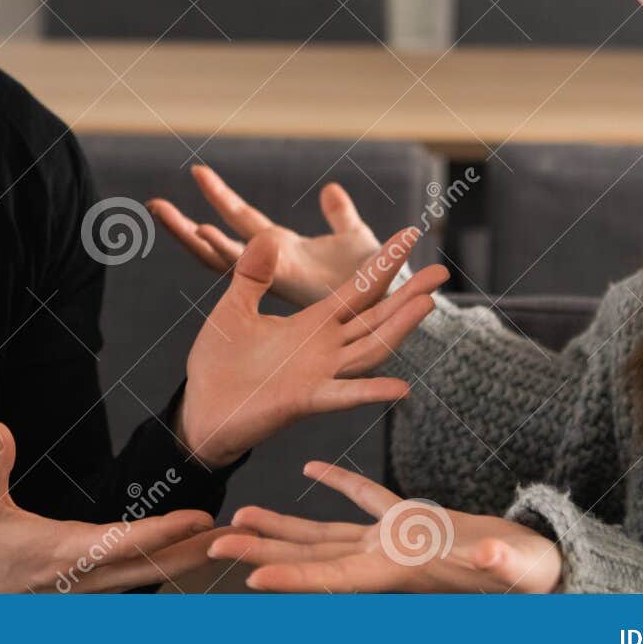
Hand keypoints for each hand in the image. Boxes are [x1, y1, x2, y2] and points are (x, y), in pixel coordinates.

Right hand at [0, 421, 222, 592]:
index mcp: (66, 552)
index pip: (123, 543)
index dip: (163, 533)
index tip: (199, 519)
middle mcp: (89, 574)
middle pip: (154, 565)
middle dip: (197, 550)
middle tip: (240, 534)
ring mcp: (96, 583)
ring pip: (153, 573)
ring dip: (191, 558)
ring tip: (229, 540)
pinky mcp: (98, 584)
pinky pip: (144, 575)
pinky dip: (172, 563)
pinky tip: (193, 554)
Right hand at [150, 165, 383, 308]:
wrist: (394, 308)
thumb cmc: (376, 286)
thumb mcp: (355, 240)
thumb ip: (339, 216)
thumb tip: (330, 188)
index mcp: (283, 252)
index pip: (240, 220)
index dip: (218, 198)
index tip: (195, 172)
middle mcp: (273, 268)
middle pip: (218, 245)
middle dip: (184, 226)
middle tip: (153, 204)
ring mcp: (276, 277)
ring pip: (225, 259)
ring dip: (195, 237)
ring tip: (167, 215)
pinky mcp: (289, 289)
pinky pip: (255, 273)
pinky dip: (227, 251)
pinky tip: (203, 232)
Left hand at [175, 227, 448, 467]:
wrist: (200, 408)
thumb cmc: (218, 362)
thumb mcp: (234, 308)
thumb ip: (253, 274)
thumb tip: (266, 235)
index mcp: (312, 324)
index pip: (358, 290)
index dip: (384, 264)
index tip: (411, 234)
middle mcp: (325, 348)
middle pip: (377, 317)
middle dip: (408, 294)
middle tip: (442, 272)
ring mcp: (320, 375)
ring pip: (369, 349)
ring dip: (398, 329)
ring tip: (427, 304)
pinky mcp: (304, 400)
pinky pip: (342, 395)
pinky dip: (369, 392)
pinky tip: (400, 388)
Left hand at [208, 461, 561, 593]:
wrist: (544, 571)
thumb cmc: (530, 573)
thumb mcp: (515, 566)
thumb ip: (500, 560)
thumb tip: (489, 554)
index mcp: (399, 571)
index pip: (335, 577)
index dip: (294, 578)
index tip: (250, 578)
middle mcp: (385, 561)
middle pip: (310, 557)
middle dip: (263, 550)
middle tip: (215, 543)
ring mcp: (394, 542)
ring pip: (324, 533)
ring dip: (282, 525)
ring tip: (239, 517)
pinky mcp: (410, 523)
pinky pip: (363, 500)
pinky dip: (337, 484)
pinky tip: (309, 470)